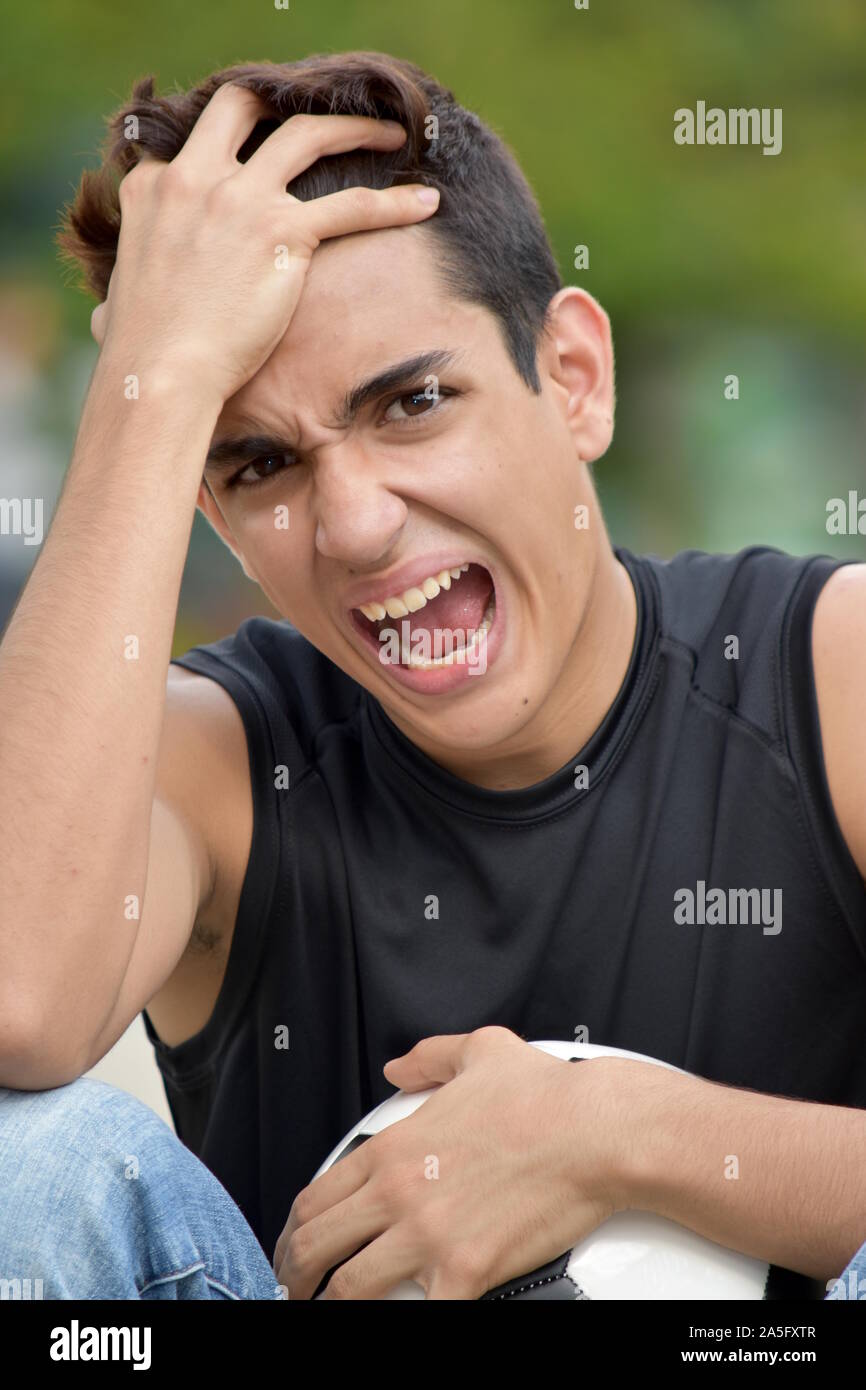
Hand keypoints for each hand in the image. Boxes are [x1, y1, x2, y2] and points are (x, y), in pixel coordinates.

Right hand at [90, 84, 439, 403]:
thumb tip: (109, 319)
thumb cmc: (139, 356)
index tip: (253, 156)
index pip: (191, 146)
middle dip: (282, 101)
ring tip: (391, 134)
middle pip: (240, 106)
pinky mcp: (281, 231)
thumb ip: (122, 294)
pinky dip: (394, 201)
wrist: (159, 372)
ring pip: (306, 135)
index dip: (225, 146)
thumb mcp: (116, 305)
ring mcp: (239, 198)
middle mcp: (193, 177)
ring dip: (353, 128)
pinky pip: (352, 205)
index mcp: (150, 189)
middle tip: (320, 115)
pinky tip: (425, 203)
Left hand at [273, 1026, 623, 1299]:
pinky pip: (419, 1315)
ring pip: (350, 1288)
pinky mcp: (466, 1271)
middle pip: (316, 1245)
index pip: (317, 1194)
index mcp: (395, 1144)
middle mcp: (399, 1191)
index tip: (296, 1243)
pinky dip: (405, 1321)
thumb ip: (429, 1058)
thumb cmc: (547, 1095)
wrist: (596, 1132)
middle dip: (297, 1273)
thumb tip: (399, 1068)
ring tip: (333, 1310)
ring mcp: (428, 1235)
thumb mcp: (480, 1051)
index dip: (295, 1227)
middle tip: (298, 1287)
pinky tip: (405, 1317)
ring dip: (334, 1304)